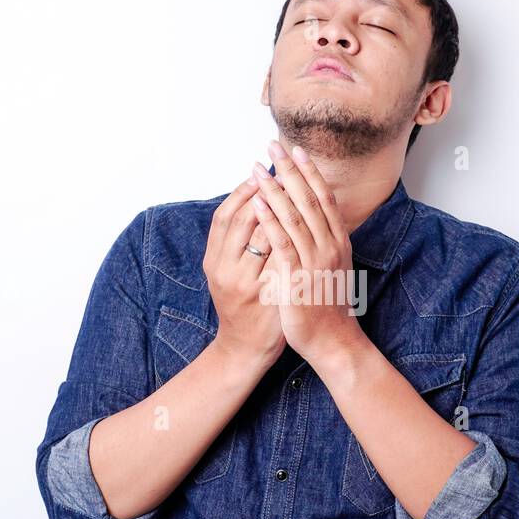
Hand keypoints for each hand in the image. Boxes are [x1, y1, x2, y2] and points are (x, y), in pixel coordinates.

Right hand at [203, 175, 285, 363]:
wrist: (247, 347)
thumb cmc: (244, 305)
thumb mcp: (232, 273)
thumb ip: (240, 243)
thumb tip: (258, 204)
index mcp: (214, 261)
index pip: (224, 216)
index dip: (242, 191)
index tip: (260, 171)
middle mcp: (224, 270)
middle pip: (241, 219)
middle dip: (263, 193)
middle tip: (279, 170)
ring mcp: (245, 284)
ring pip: (261, 237)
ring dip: (279, 210)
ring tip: (293, 188)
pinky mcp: (267, 296)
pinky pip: (280, 260)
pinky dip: (290, 240)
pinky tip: (304, 224)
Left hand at [248, 140, 366, 363]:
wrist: (333, 342)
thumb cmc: (328, 306)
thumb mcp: (332, 268)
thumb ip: (326, 243)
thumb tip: (319, 221)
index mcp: (338, 242)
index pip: (323, 198)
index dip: (310, 172)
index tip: (296, 151)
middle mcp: (329, 246)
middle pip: (308, 199)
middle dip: (289, 170)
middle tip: (273, 146)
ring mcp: (315, 262)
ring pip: (294, 217)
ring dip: (274, 189)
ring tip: (257, 168)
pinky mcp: (298, 278)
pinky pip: (282, 244)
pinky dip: (270, 221)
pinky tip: (257, 203)